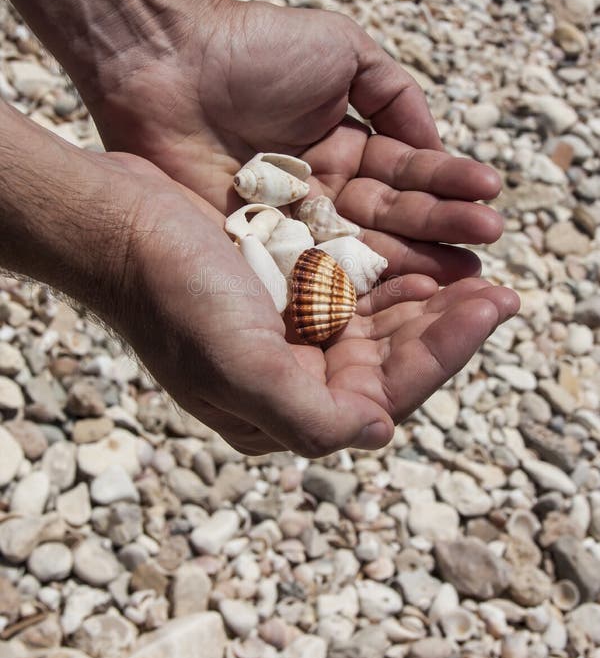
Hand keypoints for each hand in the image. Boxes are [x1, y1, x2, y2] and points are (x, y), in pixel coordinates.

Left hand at [91, 0, 503, 284]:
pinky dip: (354, 279)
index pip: (407, 174)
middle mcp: (326, 192)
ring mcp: (293, 224)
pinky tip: (398, 291)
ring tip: (462, 273)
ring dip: (413, 260)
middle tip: (487, 241)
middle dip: (442, 227)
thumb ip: (395, 96)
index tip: (489, 194)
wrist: (168, 62)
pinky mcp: (259, 249)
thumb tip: (436, 144)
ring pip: (361, 247)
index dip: (447, 183)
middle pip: (391, 218)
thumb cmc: (255, 47)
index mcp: (347, 148)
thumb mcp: (344, 51)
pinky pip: (313, 266)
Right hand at [101, 154, 517, 455]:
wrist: (115, 225)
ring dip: (425, 298)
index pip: (383, 395)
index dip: (444, 355)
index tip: (494, 309)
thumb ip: (308, 415)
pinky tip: (421, 254)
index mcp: (279, 408)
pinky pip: (352, 286)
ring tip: (474, 271)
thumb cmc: (169, 294)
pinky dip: (388, 272)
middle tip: (501, 291)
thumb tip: (380, 433)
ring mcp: (286, 331)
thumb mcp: (236, 366)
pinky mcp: (281, 288)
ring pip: (377, 321)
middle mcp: (288, 376)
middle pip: (388, 359)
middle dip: (446, 327)